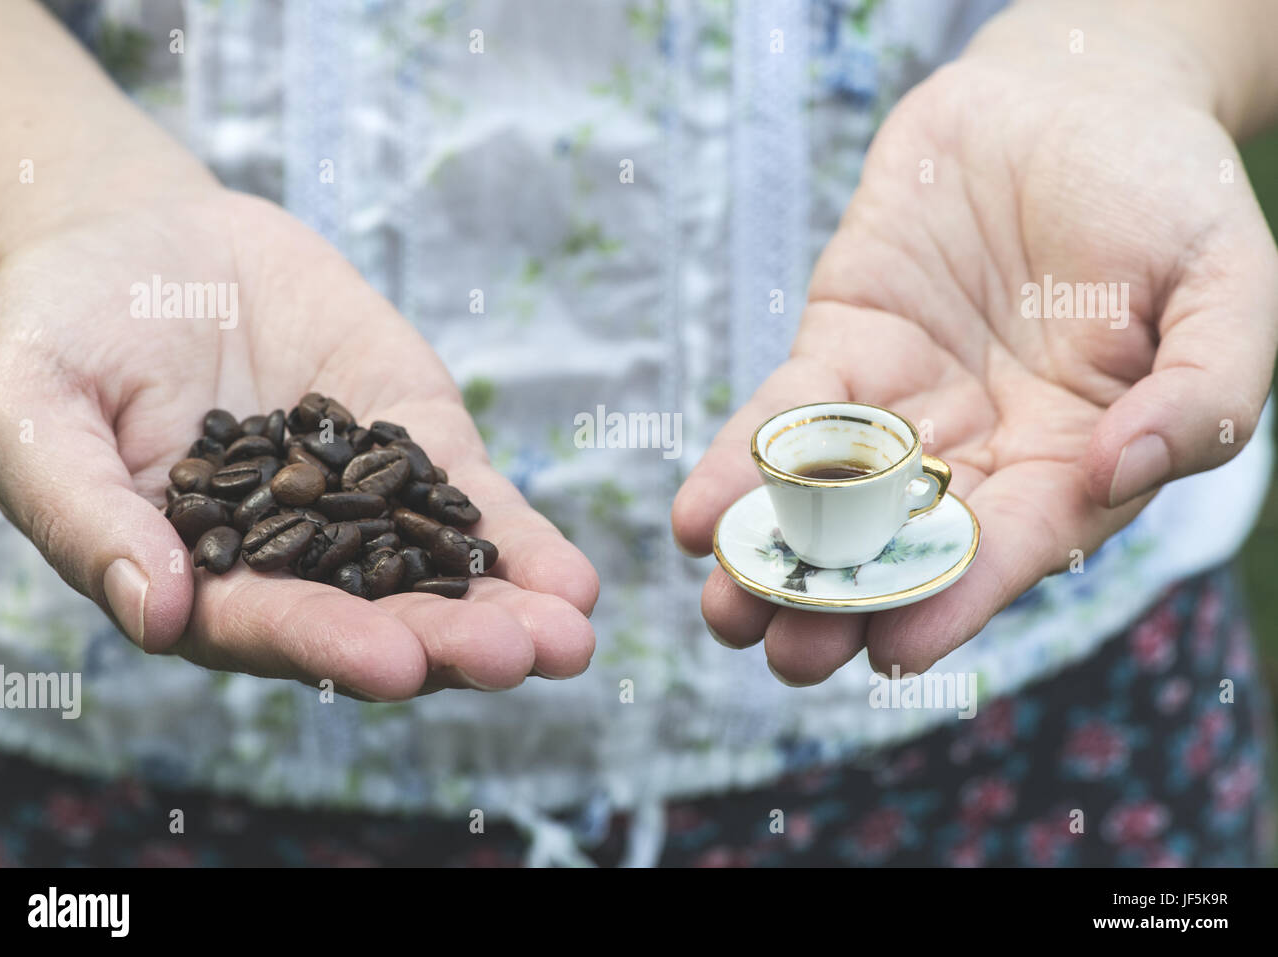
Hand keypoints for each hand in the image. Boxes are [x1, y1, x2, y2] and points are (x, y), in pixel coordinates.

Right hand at [0, 188, 597, 697]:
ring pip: (439, 572)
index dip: (328, 646)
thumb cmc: (63, 330)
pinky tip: (571, 580)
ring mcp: (362, 503)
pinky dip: (520, 538)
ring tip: (570, 636)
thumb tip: (157, 613)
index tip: (396, 664)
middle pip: (376, 616)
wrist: (145, 240)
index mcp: (198, 576)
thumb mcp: (32, 409)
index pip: (266, 626)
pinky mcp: (415, 442)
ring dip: (508, 608)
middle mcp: (291, 559)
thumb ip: (84, 511)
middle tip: (523, 657)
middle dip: (451, 641)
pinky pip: (473, 498)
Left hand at [673, 51, 1277, 681]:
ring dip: (774, 557)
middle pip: (904, 547)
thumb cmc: (1165, 194)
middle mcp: (983, 453)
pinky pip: (787, 417)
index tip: (895, 649)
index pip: (1013, 548)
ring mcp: (906, 406)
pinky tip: (696, 515)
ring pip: (831, 500)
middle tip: (782, 656)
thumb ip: (1203, 388)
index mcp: (1076, 462)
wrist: (1072, 99)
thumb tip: (1120, 471)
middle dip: (840, 604)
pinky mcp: (842, 351)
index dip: (955, 598)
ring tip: (723, 610)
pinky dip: (740, 462)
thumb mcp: (1226, 284)